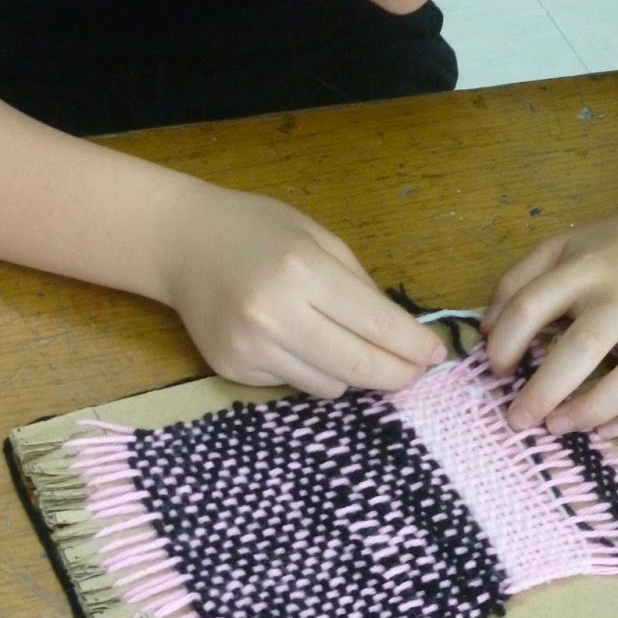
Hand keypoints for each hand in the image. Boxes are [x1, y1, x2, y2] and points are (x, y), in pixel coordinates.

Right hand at [162, 179, 445, 397]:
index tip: (436, 352)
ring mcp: (251, 350)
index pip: (375, 324)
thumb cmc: (256, 230)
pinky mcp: (233, 371)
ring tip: (355, 349)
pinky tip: (301, 343)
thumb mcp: (317, 236)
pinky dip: (313, 372)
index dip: (413, 344)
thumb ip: (359, 284)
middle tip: (417, 371)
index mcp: (303, 272)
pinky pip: (295, 385)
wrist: (181, 244)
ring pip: (331, 387)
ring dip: (355, 375)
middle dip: (399, 374)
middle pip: (358, 368)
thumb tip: (402, 334)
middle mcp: (275, 316)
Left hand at [482, 201, 617, 438]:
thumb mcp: (560, 248)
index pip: (531, 306)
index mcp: (585, 268)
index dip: (504, 343)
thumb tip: (486, 331)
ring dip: (595, 409)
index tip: (496, 369)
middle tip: (518, 418)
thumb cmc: (614, 247)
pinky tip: (607, 430)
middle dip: (544, 391)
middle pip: (584, 346)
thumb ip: (517, 281)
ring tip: (559, 426)